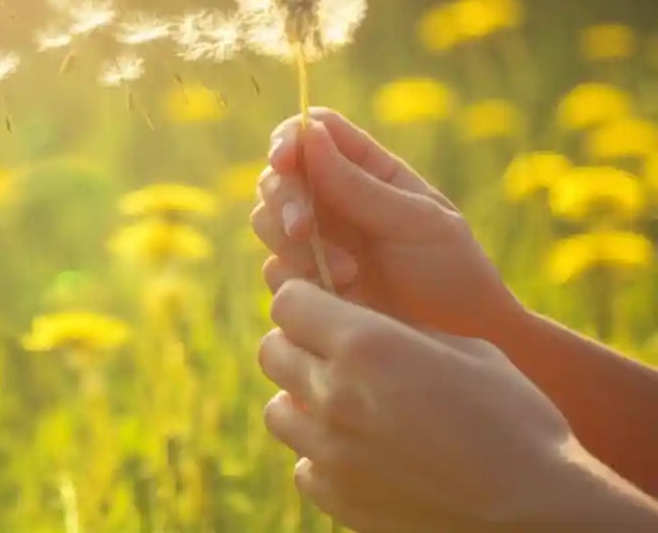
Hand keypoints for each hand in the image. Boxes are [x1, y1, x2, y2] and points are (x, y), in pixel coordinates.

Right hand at [251, 108, 522, 338]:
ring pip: (266, 222)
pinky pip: (275, 270)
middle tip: (304, 232)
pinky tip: (341, 295)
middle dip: (284, 201)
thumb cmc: (450, 268)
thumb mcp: (413, 220)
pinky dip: (297, 280)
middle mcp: (332, 198)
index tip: (284, 161)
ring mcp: (316, 240)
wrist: (461, 336)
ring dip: (291, 246)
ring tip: (346, 274)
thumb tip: (308, 132)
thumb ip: (358, 182)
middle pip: (277, 177)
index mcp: (365, 169)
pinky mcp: (305, 280)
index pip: (311, 130)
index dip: (288, 139)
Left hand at [259, 280, 651, 530]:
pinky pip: (304, 464)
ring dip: (302, 402)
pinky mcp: (337, 498)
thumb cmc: (516, 421)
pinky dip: (322, 456)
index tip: (326, 308)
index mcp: (368, 347)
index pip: (289, 302)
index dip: (307, 299)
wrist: (538, 514)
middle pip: (272, 352)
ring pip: (277, 411)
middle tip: (331, 353)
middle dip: (297, 344)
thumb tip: (358, 320)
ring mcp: (331, 453)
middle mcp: (337, 397)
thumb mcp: (465, 350)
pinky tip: (361, 454)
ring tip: (346, 406)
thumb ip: (398, 330)